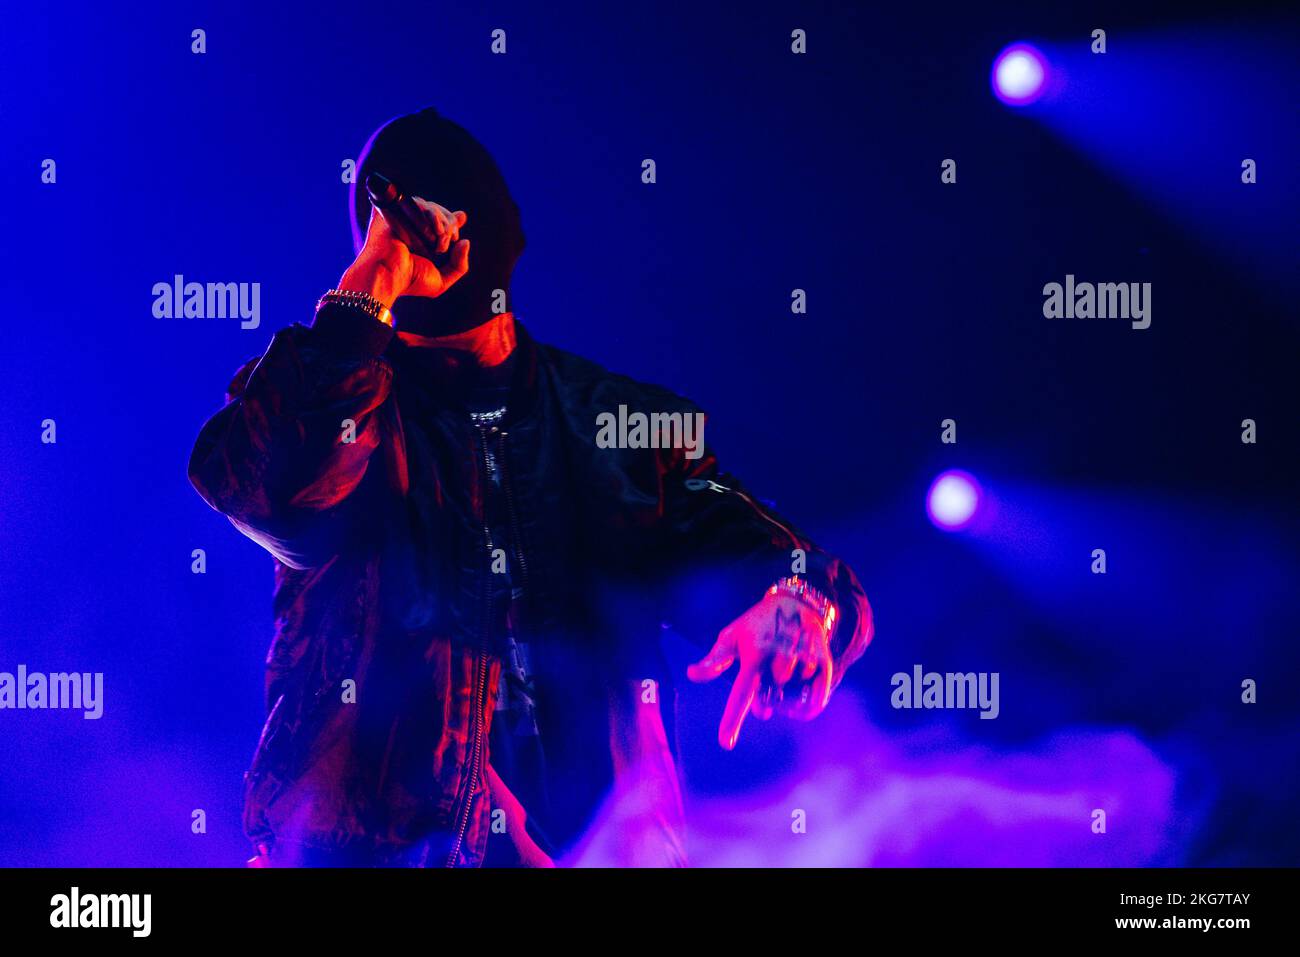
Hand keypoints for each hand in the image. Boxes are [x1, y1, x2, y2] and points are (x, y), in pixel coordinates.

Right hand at [339, 200, 469, 308]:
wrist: (387, 275)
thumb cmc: (409, 280)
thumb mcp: (441, 280)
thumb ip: (459, 265)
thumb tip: (466, 242)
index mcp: (423, 239)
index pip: (443, 220)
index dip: (453, 221)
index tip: (458, 227)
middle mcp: (414, 226)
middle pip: (441, 212)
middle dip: (450, 228)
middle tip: (444, 247)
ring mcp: (404, 217)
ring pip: (433, 207)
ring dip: (443, 225)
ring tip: (438, 245)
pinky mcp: (396, 210)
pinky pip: (420, 203)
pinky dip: (432, 215)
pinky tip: (435, 231)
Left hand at [687, 591, 833, 749]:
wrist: (795, 602)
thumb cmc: (756, 624)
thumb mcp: (732, 636)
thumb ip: (714, 659)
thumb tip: (690, 674)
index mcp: (754, 655)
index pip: (742, 693)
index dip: (733, 719)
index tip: (725, 743)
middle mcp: (780, 657)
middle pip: (771, 700)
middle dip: (766, 698)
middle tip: (766, 676)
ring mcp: (804, 660)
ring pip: (793, 698)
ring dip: (787, 692)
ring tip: (784, 669)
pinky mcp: (823, 663)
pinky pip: (816, 698)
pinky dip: (807, 703)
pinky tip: (802, 700)